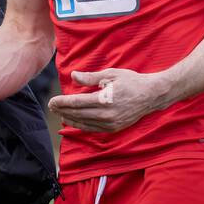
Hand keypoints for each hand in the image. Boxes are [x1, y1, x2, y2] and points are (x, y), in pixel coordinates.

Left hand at [47, 68, 165, 132]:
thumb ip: (90, 77)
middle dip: (63, 110)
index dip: (63, 102)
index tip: (52, 100)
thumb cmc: (131, 81)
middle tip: (51, 107)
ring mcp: (111, 123)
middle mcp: (107, 114)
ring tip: (59, 114)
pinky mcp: (114, 128)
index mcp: (105, 99)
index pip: (77, 102)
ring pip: (84, 123)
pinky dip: (82, 125)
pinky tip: (74, 121)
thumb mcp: (111, 74)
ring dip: (70, 119)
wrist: (151, 95)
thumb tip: (73, 76)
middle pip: (78, 114)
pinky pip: (93, 128)